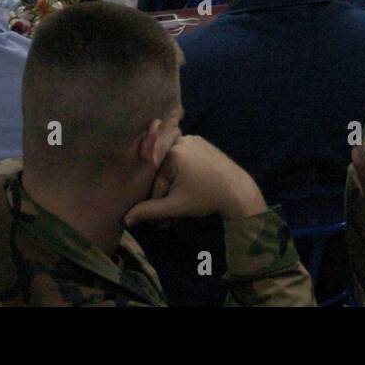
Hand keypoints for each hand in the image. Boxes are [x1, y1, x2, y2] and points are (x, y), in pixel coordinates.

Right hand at [124, 135, 266, 225]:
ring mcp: (194, 140)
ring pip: (174, 170)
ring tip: (181, 211)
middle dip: (167, 200)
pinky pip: (185, 161)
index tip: (163, 225)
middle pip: (165, 176)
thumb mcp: (175, 206)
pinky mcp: (203, 144)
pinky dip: (184, 177)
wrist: (239, 192)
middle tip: (171, 222)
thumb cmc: (207, 198)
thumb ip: (149, 211)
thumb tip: (125, 220)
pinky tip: (189, 192)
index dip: (159, 207)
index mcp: (173, 152)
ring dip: (175, 190)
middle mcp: (182, 141)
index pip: (157, 184)